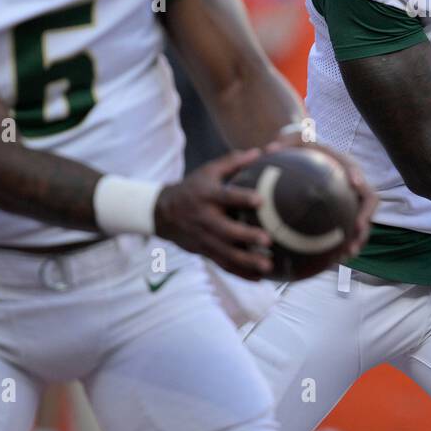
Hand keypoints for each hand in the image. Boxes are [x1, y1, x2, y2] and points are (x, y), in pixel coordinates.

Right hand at [153, 149, 272, 280]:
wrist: (163, 213)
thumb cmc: (194, 188)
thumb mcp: (208, 171)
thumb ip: (234, 162)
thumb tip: (261, 151)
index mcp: (207, 196)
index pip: (225, 197)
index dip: (242, 198)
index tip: (261, 200)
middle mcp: (205, 219)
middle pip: (226, 231)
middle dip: (246, 237)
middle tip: (267, 240)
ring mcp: (204, 239)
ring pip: (226, 253)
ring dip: (247, 262)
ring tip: (268, 267)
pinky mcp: (205, 252)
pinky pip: (223, 265)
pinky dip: (241, 274)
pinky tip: (260, 279)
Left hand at [260, 134, 378, 260]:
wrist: (309, 160)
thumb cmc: (301, 150)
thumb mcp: (293, 142)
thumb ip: (284, 144)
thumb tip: (267, 148)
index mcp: (344, 165)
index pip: (355, 170)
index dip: (358, 177)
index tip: (355, 183)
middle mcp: (354, 185)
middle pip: (368, 201)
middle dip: (366, 216)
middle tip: (357, 229)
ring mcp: (352, 202)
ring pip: (362, 221)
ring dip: (359, 238)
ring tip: (348, 253)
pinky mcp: (345, 216)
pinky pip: (348, 232)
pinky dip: (343, 245)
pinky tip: (332, 261)